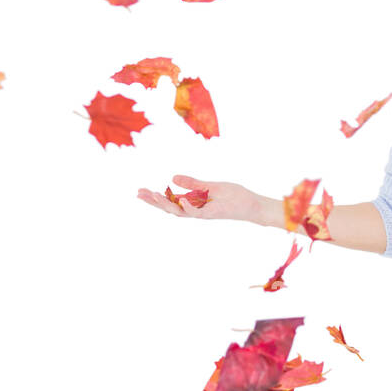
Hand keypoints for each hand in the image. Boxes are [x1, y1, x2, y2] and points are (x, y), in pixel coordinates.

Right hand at [136, 174, 261, 222]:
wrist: (252, 204)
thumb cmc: (233, 196)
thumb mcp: (210, 186)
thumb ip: (193, 183)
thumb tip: (173, 177)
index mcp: (193, 202)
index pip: (170, 201)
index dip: (155, 197)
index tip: (140, 191)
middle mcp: (196, 209)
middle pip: (170, 208)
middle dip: (155, 202)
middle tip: (139, 194)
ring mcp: (204, 213)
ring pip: (181, 212)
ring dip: (167, 204)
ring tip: (154, 195)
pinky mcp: (214, 213)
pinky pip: (198, 212)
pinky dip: (189, 207)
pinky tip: (180, 199)